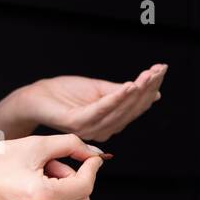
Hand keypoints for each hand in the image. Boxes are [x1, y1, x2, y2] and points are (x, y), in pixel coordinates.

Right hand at [0, 134, 105, 199]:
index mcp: (40, 196)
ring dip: (61, 195)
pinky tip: (28, 194)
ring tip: (36, 180)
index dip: (91, 170)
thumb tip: (95, 155)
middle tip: (52, 168)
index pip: (85, 187)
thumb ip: (71, 145)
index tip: (91, 159)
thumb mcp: (35, 144)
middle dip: (74, 183)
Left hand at [20, 65, 166, 140]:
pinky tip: (128, 87)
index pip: (136, 106)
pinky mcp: (78, 122)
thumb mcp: (99, 88)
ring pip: (120, 110)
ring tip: (148, 76)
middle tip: (159, 71)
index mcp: (110, 121)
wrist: (36, 97)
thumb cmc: (64, 93)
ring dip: (137, 92)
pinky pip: (101, 109)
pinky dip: (116, 98)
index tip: (162, 70)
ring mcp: (91, 128)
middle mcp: (104, 129)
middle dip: (148, 88)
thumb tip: (150, 89)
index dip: (151, 88)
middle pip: (132, 109)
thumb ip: (122, 91)